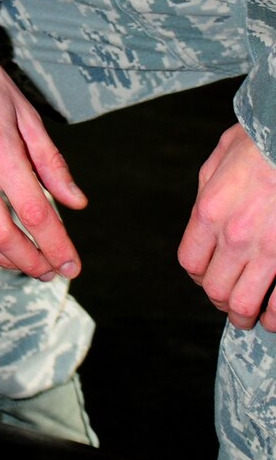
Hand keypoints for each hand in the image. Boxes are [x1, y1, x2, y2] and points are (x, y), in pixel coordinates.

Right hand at [0, 38, 85, 279]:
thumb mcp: (26, 112)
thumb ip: (51, 162)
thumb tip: (76, 204)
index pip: (33, 212)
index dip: (57, 246)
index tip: (73, 265)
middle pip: (1, 235)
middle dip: (31, 262)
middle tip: (50, 270)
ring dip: (0, 260)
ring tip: (22, 262)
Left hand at [178, 122, 275, 330]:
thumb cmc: (263, 141)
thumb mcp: (222, 156)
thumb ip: (208, 189)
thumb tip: (204, 212)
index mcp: (210, 210)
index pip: (191, 261)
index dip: (198, 274)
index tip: (208, 275)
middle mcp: (235, 236)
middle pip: (215, 288)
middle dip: (221, 299)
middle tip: (230, 300)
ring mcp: (267, 251)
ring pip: (244, 304)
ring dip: (246, 316)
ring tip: (253, 317)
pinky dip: (275, 317)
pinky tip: (274, 316)